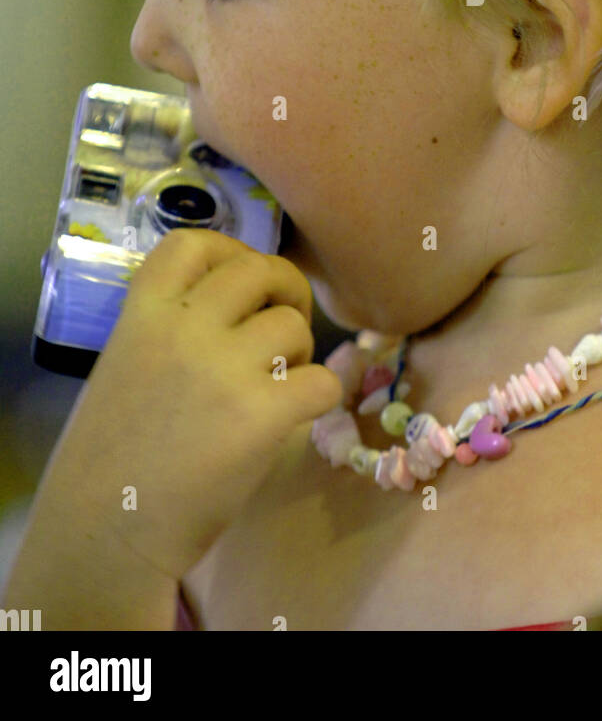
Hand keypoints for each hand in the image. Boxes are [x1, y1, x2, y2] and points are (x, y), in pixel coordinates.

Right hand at [43, 229, 342, 580]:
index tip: (242, 280)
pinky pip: (322, 380)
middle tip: (286, 322)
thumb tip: (237, 313)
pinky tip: (297, 414)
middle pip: (259, 269)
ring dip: (299, 349)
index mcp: (143, 313)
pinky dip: (320, 395)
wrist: (104, 533)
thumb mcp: (126, 366)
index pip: (193, 243)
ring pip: (294, 324)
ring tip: (279, 381)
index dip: (230, 251)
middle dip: (285, 289)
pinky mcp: (262, 415)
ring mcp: (224, 369)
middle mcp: (185, 327)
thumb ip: (172, 329)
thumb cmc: (112, 457)